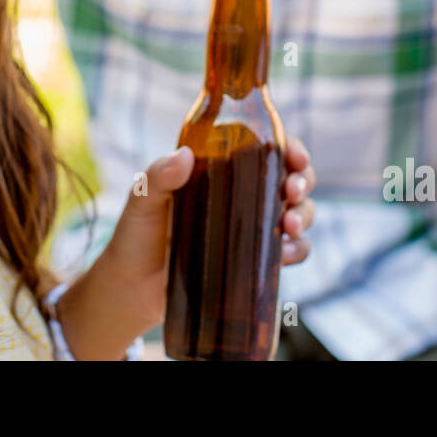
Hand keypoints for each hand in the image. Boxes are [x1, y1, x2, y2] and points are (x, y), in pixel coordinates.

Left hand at [103, 137, 315, 327]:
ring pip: (297, 214)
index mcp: (221, 171)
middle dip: (303, 181)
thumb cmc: (136, 235)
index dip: (288, 148)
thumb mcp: (142, 200)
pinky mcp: (253, 261)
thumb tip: (184, 157)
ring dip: (304, 215)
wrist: (132, 288)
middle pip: (290, 179)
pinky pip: (289, 252)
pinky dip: (296, 250)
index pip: (264, 150)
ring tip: (288, 226)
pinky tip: (286, 253)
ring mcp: (251, 229)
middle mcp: (243, 196)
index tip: (295, 156)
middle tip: (292, 192)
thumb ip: (157, 176)